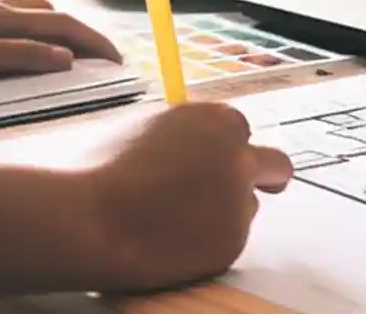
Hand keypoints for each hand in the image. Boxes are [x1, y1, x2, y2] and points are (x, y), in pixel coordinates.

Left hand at [0, 0, 122, 86]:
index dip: (96, 43)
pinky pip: (10, 22)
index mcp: (5, 17)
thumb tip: (68, 56)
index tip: (119, 61)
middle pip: (55, 16)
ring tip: (70, 51)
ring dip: (58, 30)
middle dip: (84, 35)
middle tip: (103, 58)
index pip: (66, 27)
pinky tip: (20, 44)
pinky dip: (31, 32)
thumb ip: (22, 56)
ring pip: (32, 16)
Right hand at [85, 102, 292, 291]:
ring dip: (223, 213)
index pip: (238, 130)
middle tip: (249, 189)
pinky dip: (207, 244)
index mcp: (215, 120)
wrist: (90, 220)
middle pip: (275, 164)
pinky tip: (170, 242)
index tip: (215, 159)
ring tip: (173, 222)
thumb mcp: (144, 128)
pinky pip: (227, 241)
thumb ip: (182, 134)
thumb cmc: (100, 172)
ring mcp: (239, 200)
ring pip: (245, 207)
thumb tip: (188, 144)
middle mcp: (237, 156)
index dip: (225, 147)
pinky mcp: (232, 241)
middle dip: (266, 176)